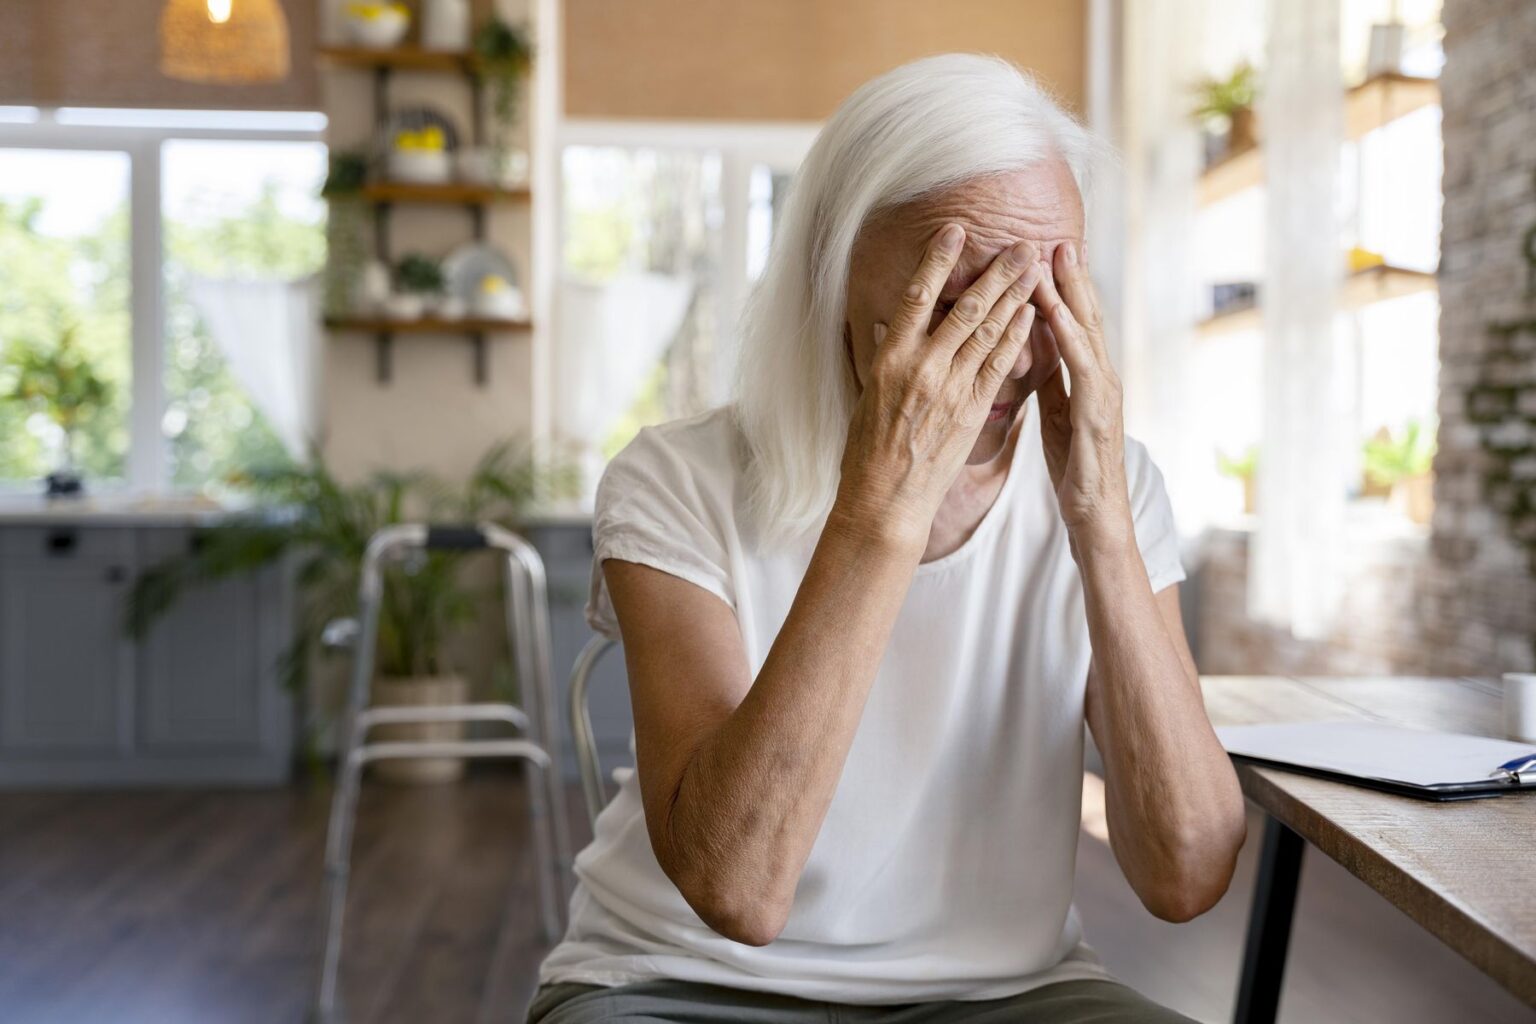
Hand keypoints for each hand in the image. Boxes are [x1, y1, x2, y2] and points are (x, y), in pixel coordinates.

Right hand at [834, 224, 1043, 548]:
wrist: (886, 497)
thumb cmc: (868, 447)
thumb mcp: (867, 393)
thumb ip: (884, 354)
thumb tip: (886, 324)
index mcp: (890, 358)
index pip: (916, 297)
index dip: (938, 261)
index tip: (956, 230)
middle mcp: (922, 368)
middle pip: (965, 308)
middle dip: (996, 273)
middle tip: (1020, 242)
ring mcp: (950, 389)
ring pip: (988, 332)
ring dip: (1014, 296)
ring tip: (1033, 266)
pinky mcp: (973, 410)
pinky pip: (999, 366)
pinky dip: (1016, 336)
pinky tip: (1030, 313)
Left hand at [1032, 241, 1134, 551]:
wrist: (1095, 513)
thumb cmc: (1075, 465)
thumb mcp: (1057, 413)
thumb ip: (1052, 379)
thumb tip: (1035, 348)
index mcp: (1089, 378)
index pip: (1076, 325)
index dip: (1066, 290)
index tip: (1051, 256)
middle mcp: (1102, 377)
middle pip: (1086, 318)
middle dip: (1074, 278)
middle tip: (1061, 238)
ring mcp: (1103, 392)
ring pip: (1086, 332)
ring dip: (1072, 293)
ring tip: (1058, 259)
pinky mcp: (1096, 411)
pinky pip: (1080, 365)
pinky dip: (1066, 334)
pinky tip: (1053, 311)